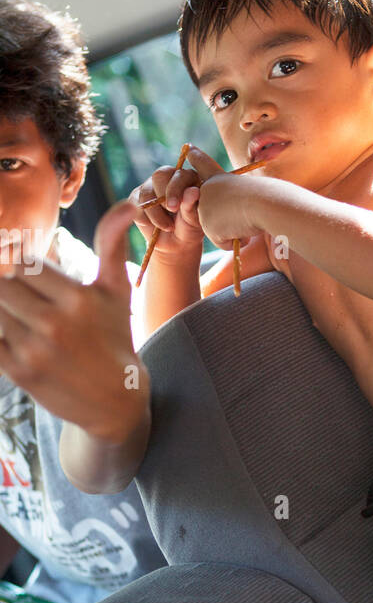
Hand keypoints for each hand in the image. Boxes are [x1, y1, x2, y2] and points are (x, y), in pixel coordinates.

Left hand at [0, 200, 147, 442]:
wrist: (116, 401)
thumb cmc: (114, 337)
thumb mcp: (118, 291)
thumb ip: (113, 243)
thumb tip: (130, 202)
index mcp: (78, 298)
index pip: (25, 262)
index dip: (20, 262)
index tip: (25, 272)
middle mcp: (55, 323)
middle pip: (2, 283)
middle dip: (5, 283)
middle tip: (18, 290)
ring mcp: (34, 349)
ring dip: (2, 307)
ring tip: (19, 310)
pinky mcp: (19, 373)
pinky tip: (12, 329)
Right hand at [131, 163, 202, 260]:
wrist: (174, 242)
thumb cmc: (188, 228)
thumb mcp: (192, 220)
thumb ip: (191, 206)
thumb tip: (193, 191)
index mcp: (188, 178)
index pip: (179, 175)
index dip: (174, 189)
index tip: (174, 208)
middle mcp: (169, 177)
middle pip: (159, 176)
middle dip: (162, 196)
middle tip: (169, 213)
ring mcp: (151, 185)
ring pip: (146, 191)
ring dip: (155, 212)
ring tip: (167, 227)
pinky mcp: (137, 197)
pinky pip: (134, 203)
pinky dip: (142, 217)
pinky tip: (152, 226)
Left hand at [187, 147, 265, 247]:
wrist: (263, 203)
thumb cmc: (267, 199)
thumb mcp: (252, 197)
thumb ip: (234, 206)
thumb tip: (229, 231)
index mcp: (220, 177)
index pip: (204, 165)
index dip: (197, 158)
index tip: (189, 147)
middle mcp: (207, 189)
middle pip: (216, 213)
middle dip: (231, 220)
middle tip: (246, 208)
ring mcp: (203, 206)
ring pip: (220, 230)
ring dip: (235, 230)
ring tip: (244, 216)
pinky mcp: (205, 224)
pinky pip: (222, 242)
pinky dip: (233, 240)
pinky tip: (239, 227)